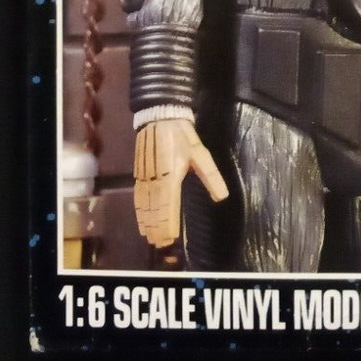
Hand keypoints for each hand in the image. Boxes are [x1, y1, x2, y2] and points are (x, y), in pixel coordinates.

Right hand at [133, 119, 228, 248]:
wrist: (161, 116)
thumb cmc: (182, 135)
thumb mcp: (200, 154)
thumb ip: (210, 176)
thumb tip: (222, 197)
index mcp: (171, 174)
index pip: (169, 205)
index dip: (169, 222)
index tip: (170, 238)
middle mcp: (156, 178)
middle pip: (155, 208)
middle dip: (157, 227)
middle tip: (160, 244)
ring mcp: (145, 175)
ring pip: (144, 203)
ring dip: (147, 221)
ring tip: (150, 237)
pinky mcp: (139, 172)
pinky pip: (138, 195)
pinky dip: (138, 209)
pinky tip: (141, 218)